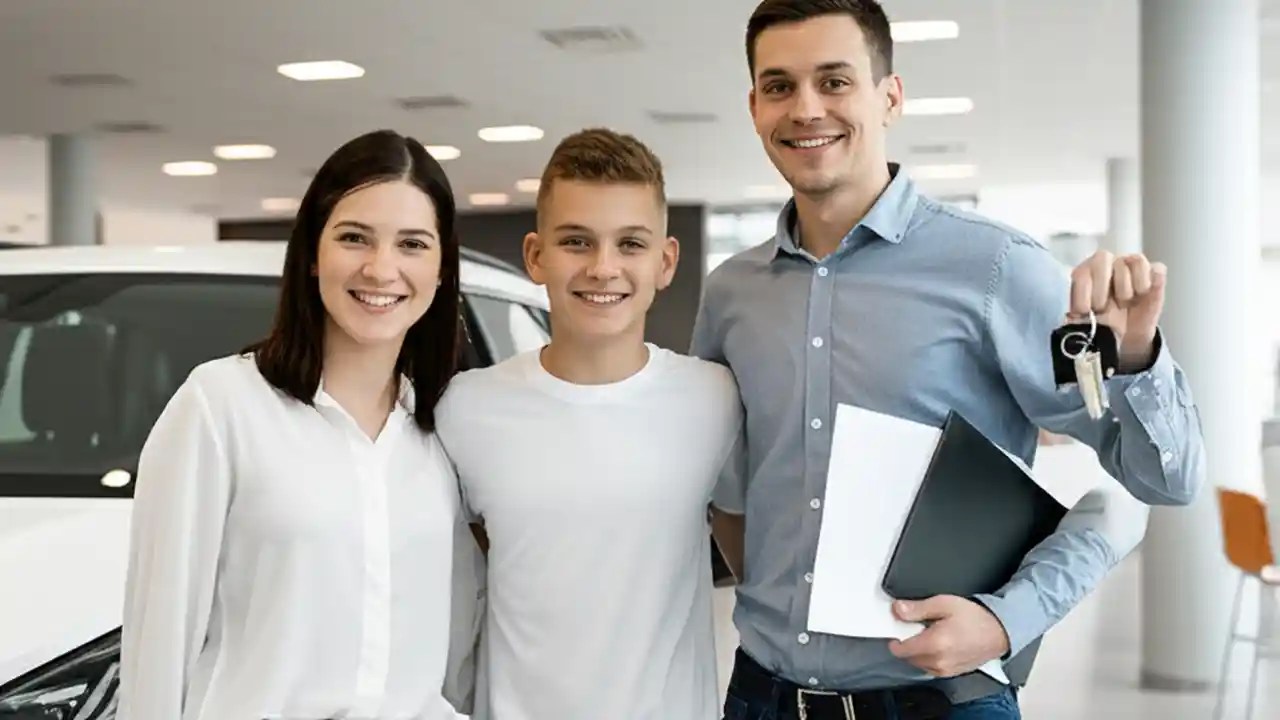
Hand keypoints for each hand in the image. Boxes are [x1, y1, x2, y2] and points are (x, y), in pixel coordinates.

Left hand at [887, 596, 1010, 677]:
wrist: (999, 632)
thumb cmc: (975, 617)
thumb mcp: (944, 603)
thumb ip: (918, 608)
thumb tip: (897, 610)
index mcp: (934, 644)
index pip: (900, 649)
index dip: (896, 636)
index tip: (899, 626)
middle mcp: (938, 662)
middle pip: (908, 656)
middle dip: (908, 642)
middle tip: (920, 626)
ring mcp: (944, 670)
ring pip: (918, 663)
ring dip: (918, 650)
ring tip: (932, 634)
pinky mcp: (950, 673)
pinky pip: (929, 667)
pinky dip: (929, 657)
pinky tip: (939, 644)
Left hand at [1069, 251, 1166, 370]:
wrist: (1127, 334)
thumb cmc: (1103, 323)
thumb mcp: (1085, 323)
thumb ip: (1076, 318)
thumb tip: (1071, 318)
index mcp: (1085, 273)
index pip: (1081, 271)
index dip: (1082, 290)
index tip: (1084, 309)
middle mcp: (1107, 264)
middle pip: (1103, 257)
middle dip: (1101, 284)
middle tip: (1102, 306)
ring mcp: (1131, 265)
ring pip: (1130, 260)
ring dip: (1125, 285)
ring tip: (1123, 302)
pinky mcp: (1153, 274)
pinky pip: (1155, 268)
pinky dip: (1147, 281)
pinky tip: (1141, 294)